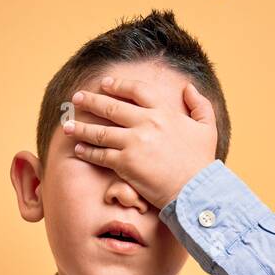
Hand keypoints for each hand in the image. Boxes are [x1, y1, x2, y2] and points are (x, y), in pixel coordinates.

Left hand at [62, 74, 217, 209]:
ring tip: (67, 125)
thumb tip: (188, 88)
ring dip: (81, 127)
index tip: (104, 83)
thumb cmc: (202, 163)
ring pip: (100, 131)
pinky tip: (77, 149)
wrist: (194, 191)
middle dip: (91, 101)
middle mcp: (146, 123)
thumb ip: (200, 105)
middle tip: (76, 98)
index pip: (136, 90)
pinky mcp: (125, 164)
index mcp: (164, 112)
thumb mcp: (207, 128)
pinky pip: (100, 155)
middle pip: (111, 107)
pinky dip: (87, 151)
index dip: (118, 85)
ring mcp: (133, 143)